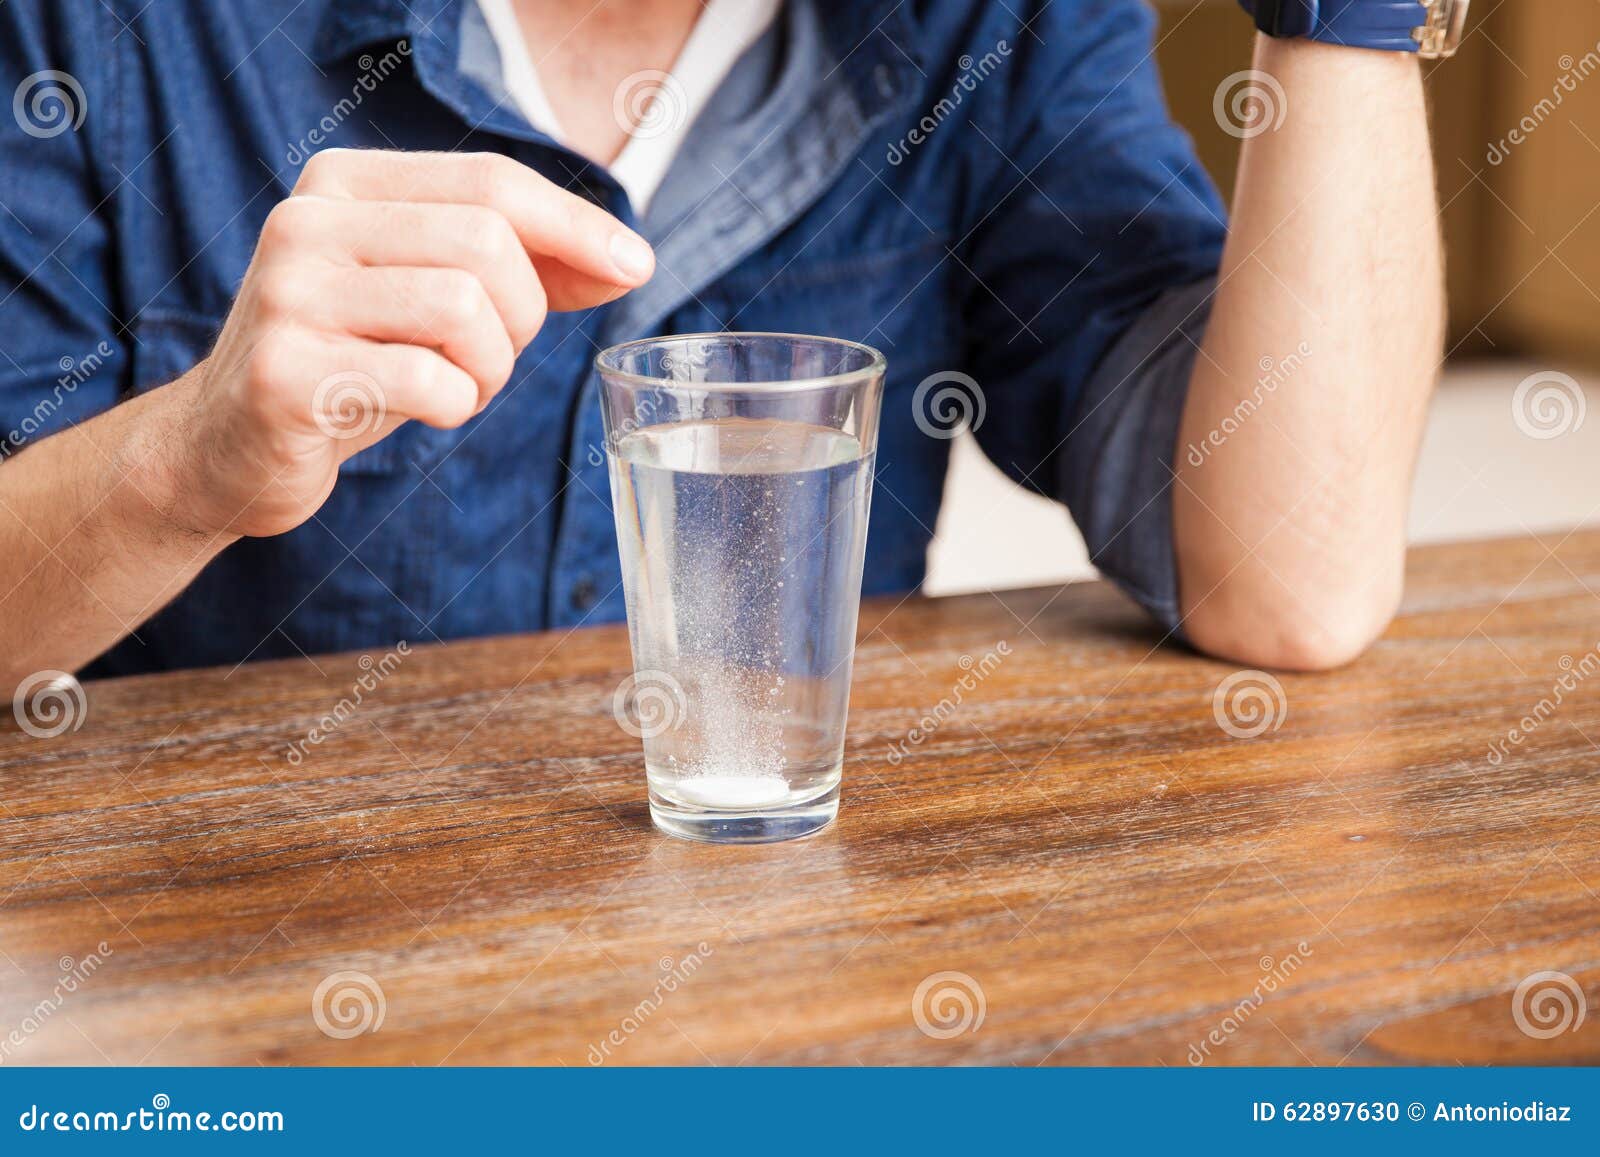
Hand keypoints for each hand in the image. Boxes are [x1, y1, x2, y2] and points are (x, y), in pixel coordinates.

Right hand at [161, 149, 654, 538]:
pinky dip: (457, 406)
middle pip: (486, 242)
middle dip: (523, 314)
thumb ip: (520, 268)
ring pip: (463, 306)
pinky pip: (430, 381)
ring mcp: (290, 295)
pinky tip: (428, 411)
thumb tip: (628, 261)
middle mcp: (307, 222)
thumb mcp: (429, 297)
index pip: (491, 180)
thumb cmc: (352, 363)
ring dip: (492, 367)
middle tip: (493, 357)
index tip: (636, 266)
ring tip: (461, 386)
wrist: (229, 447)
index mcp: (344, 183)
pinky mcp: (287, 374)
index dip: (576, 226)